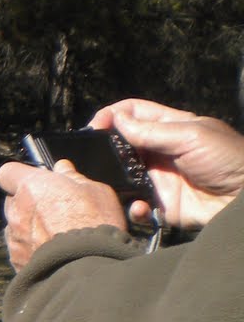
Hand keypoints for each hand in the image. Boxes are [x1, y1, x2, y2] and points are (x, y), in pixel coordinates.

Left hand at [0, 159, 126, 270]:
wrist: (87, 267)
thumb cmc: (94, 224)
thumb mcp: (95, 190)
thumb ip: (73, 177)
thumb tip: (62, 168)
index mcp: (31, 187)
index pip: (7, 173)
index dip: (19, 176)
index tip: (35, 180)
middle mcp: (16, 211)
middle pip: (12, 201)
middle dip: (27, 202)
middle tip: (52, 208)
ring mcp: (14, 238)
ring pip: (15, 226)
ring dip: (28, 227)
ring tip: (55, 235)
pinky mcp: (17, 261)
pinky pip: (20, 250)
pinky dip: (30, 249)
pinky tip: (51, 252)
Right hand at [89, 100, 243, 230]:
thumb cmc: (227, 158)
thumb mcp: (190, 135)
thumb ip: (151, 131)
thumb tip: (117, 119)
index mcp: (171, 127)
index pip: (135, 113)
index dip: (113, 114)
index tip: (97, 125)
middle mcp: (162, 152)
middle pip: (124, 144)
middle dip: (106, 148)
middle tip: (94, 156)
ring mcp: (160, 179)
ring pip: (125, 177)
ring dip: (115, 180)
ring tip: (111, 182)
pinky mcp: (163, 205)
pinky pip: (138, 207)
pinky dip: (134, 208)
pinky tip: (140, 207)